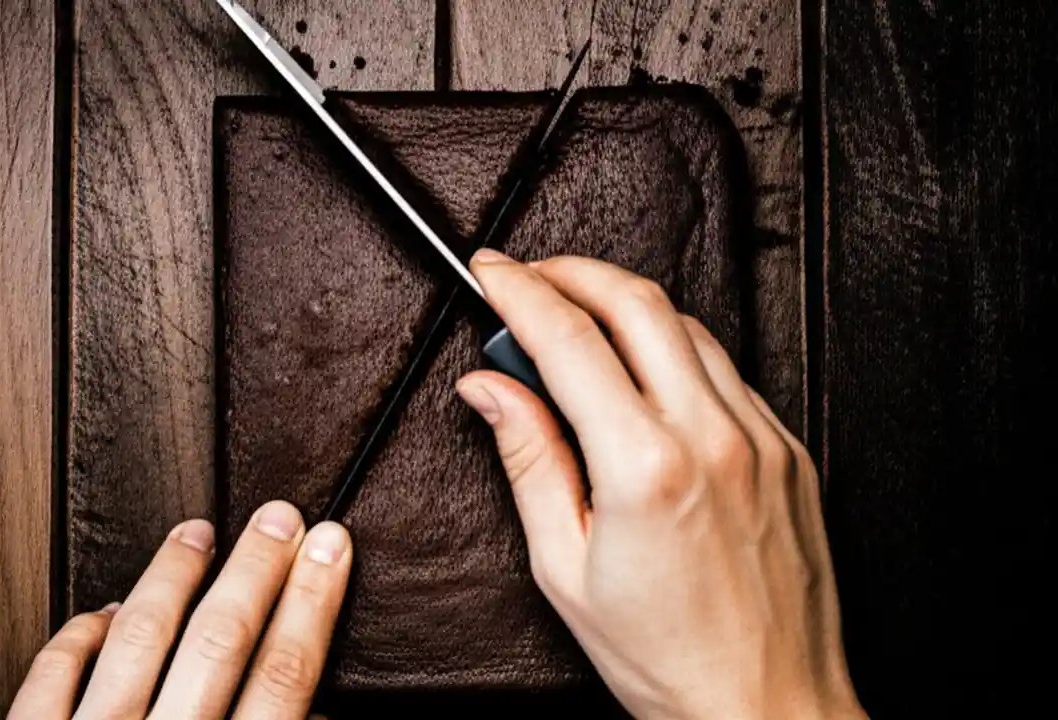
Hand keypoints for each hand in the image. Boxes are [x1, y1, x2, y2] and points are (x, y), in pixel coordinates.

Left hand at [8, 501, 350, 718]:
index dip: (311, 603)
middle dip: (255, 570)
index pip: (284, 675)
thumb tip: (318, 709)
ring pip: (138, 640)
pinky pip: (51, 680)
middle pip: (219, 642)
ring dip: (173, 578)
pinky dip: (81, 638)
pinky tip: (106, 610)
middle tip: (278, 517)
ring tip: (195, 533)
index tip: (328, 549)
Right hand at [456, 251, 866, 719]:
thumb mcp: (563, 568)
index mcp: (644, 466)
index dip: (518, 291)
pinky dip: (675, 349)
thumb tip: (488, 389)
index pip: (567, 339)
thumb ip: (528, 459)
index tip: (490, 271)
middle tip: (530, 275)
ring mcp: (761, 437)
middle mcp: (711, 436)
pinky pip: (726, 370)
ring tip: (579, 320)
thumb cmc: (663, 658)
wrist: (769, 708)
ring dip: (626, 303)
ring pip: (688, 325)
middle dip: (572, 270)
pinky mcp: (789, 449)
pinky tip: (644, 372)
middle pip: (636, 302)